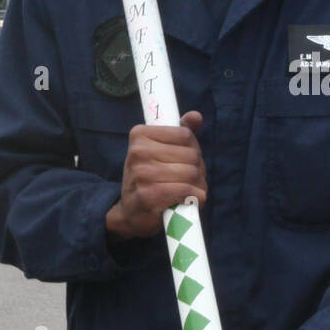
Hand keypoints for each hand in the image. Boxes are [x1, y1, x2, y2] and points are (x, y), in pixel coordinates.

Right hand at [106, 110, 206, 239]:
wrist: (131, 212)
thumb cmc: (151, 178)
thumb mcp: (162, 151)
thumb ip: (180, 132)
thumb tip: (196, 116)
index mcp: (140, 134)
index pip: (185, 135)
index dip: (193, 149)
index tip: (184, 161)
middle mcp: (137, 151)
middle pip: (192, 155)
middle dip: (198, 170)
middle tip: (188, 180)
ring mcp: (140, 174)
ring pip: (191, 173)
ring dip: (197, 186)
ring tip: (187, 192)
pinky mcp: (147, 196)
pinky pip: (184, 190)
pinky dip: (194, 197)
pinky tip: (187, 201)